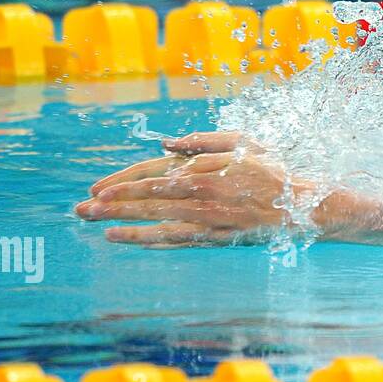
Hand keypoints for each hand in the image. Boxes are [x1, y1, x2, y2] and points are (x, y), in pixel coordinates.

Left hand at [75, 135, 313, 247]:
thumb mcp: (243, 143)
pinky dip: (146, 239)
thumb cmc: (273, 171)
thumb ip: (203, 141)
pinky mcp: (214, 237)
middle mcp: (202, 193)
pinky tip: (123, 237)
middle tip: (80, 209)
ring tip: (93, 224)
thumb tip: (166, 142)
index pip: (155, 173)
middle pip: (148, 198)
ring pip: (156, 220)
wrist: (302, 205)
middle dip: (111, 204)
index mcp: (206, 168)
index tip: (97, 188)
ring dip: (122, 221)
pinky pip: (174, 239)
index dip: (124, 182)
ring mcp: (207, 218)